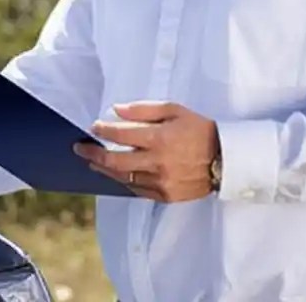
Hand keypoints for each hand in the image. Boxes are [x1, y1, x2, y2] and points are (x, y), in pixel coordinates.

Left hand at [74, 101, 218, 202]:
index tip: (93, 127)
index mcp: (159, 138)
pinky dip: (122, 181)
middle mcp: (157, 162)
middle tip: (79, 148)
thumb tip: (116, 110)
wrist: (227, 159)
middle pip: (114, 160)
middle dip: (92, 153)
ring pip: (122, 177)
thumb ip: (143, 110)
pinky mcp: (165, 195)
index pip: (120, 134)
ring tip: (92, 161)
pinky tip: (115, 174)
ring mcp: (160, 181)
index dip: (102, 129)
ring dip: (104, 169)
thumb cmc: (200, 130)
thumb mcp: (175, 111)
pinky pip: (136, 189)